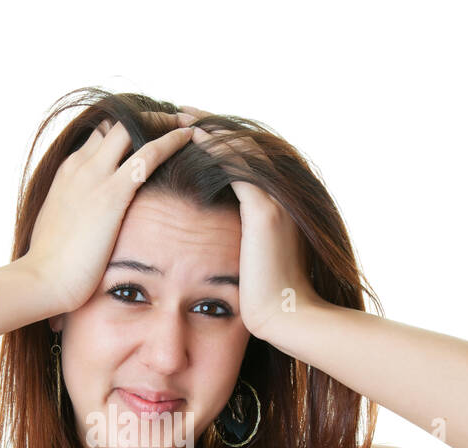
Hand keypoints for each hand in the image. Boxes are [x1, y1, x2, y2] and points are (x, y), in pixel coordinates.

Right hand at [21, 111, 195, 315]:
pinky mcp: (112, 193)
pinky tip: (189, 136)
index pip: (99, 135)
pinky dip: (171, 140)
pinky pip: (147, 154)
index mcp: (68, 172)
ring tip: (188, 121)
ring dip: (162, 120)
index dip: (126, 130)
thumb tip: (85, 222)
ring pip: (131, 127)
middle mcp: (80, 165)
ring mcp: (95, 176)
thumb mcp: (59, 225)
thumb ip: (74, 212)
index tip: (148, 131)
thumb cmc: (51, 263)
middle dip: (145, 116)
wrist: (42, 279)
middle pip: (115, 122)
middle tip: (174, 118)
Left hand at [178, 105, 319, 340]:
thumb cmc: (263, 297)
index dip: (219, 138)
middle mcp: (280, 194)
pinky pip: (239, 167)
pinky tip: (194, 137)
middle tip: (180, 110)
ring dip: (211, 128)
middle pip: (244, 143)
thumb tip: (219, 230)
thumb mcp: (251, 257)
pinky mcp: (264, 212)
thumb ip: (241, 235)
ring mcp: (275, 201)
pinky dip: (217, 148)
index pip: (247, 156)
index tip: (190, 127)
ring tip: (181, 116)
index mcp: (277, 202)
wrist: (286, 318)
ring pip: (242, 148)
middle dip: (212, 124)